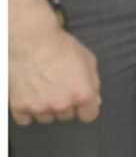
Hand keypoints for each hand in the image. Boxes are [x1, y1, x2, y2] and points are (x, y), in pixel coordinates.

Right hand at [10, 0, 100, 125]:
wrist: (28, 37)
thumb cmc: (57, 44)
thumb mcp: (87, 60)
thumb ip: (93, 83)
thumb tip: (95, 100)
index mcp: (83, 94)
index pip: (89, 115)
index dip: (84, 108)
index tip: (79, 103)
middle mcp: (62, 103)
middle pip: (66, 116)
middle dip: (64, 104)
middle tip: (56, 87)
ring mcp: (40, 106)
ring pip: (46, 118)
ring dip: (45, 108)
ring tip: (41, 89)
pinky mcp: (20, 105)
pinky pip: (25, 119)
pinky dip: (26, 111)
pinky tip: (28, 97)